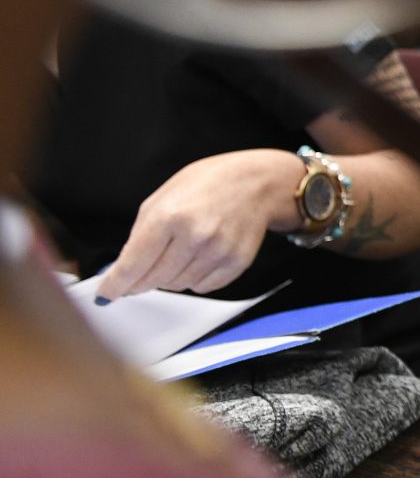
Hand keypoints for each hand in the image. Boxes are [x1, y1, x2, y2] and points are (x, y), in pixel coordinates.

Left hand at [97, 148, 301, 298]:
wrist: (255, 183)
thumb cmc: (206, 185)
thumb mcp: (162, 198)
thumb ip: (140, 234)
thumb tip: (124, 270)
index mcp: (168, 215)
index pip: (133, 265)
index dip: (115, 285)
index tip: (106, 294)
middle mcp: (194, 235)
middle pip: (153, 280)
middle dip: (141, 280)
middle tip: (142, 272)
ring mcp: (218, 251)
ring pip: (178, 286)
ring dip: (170, 277)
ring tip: (180, 252)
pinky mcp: (236, 262)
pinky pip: (203, 286)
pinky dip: (194, 278)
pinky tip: (200, 256)